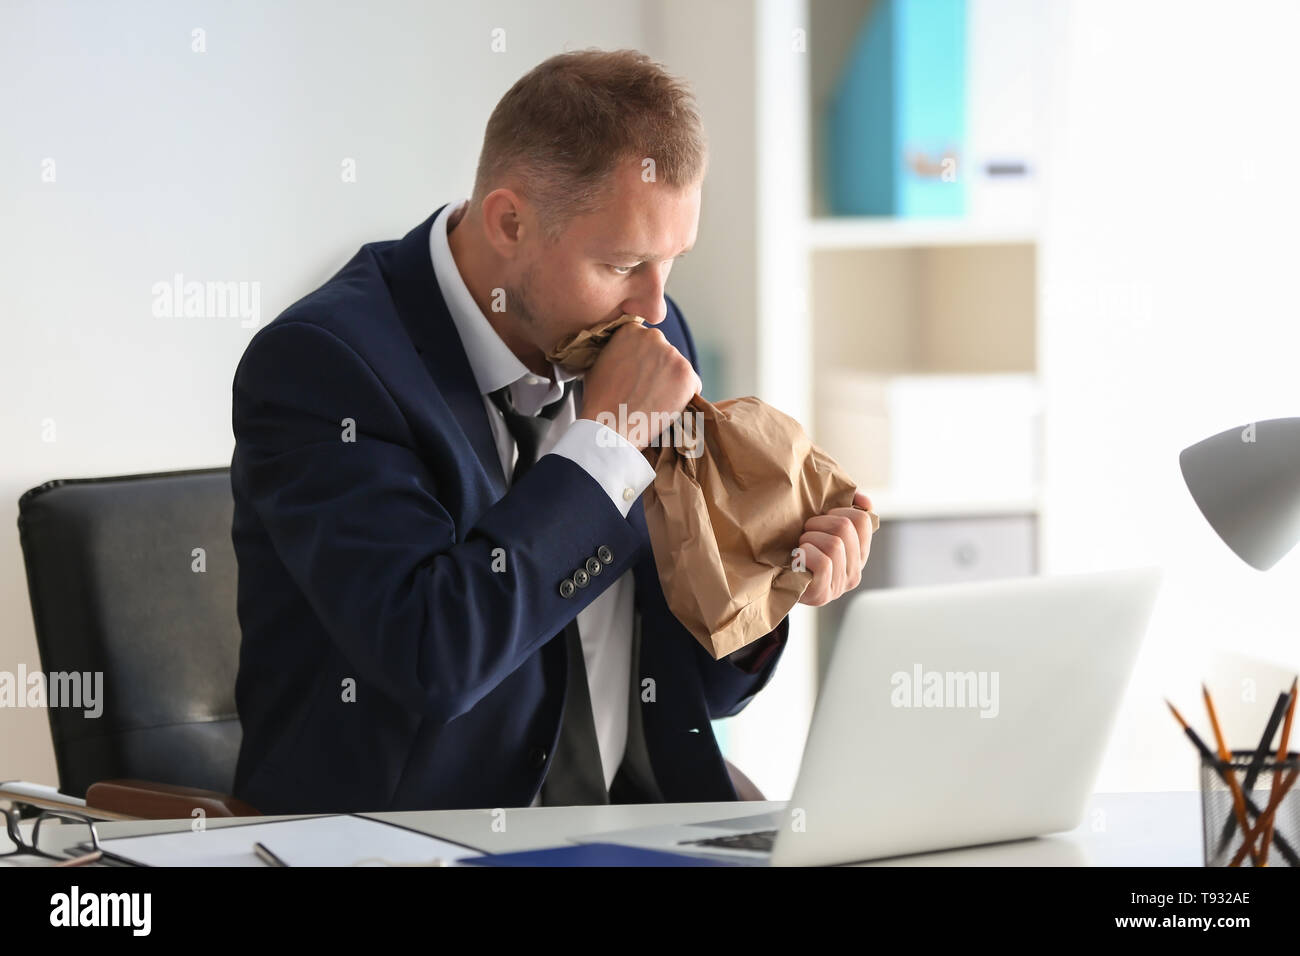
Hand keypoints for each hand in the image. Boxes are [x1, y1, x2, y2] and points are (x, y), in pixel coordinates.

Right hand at [577, 320, 701, 448]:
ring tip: (652, 403)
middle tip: (645, 393)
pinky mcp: (687, 375)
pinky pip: (693, 385)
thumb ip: (617, 350)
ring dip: (671, 384)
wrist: (610, 427)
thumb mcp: (600, 363)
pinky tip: (666, 407)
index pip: (646, 343)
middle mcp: (653, 336)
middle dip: (659, 370)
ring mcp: (672, 355)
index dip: (643, 363)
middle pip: (664, 354)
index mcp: (631, 330)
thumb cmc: (600, 401)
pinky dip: (685, 397)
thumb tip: (625, 353)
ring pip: (679, 369)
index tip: (635, 378)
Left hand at [795, 490, 874, 606]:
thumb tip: (865, 501)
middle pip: (844, 528)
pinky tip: (797, 559)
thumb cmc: (798, 547)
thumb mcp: (822, 525)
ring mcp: (841, 585)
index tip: (822, 519)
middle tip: (805, 533)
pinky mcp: (823, 594)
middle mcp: (855, 570)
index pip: (863, 519)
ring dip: (809, 540)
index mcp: (859, 552)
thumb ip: (845, 506)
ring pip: (834, 545)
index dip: (838, 511)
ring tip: (800, 547)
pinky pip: (822, 563)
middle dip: (817, 524)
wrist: (775, 579)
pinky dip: (805, 555)